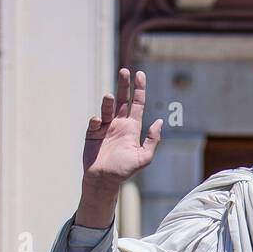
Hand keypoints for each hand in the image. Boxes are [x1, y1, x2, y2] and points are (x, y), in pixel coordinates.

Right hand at [75, 68, 162, 225]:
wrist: (104, 181)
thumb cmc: (124, 171)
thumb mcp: (143, 157)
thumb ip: (152, 140)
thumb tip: (159, 122)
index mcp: (132, 128)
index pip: (137, 104)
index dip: (139, 90)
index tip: (139, 74)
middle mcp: (119, 124)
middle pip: (122, 100)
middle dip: (124, 85)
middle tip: (125, 71)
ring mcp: (105, 128)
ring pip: (107, 108)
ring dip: (109, 101)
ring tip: (110, 96)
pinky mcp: (92, 133)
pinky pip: (94, 121)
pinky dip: (97, 119)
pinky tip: (98, 123)